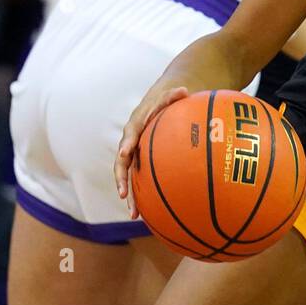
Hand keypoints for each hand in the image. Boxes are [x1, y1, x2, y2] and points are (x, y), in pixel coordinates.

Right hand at [113, 43, 239, 216]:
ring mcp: (139, 150)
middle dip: (122, 178)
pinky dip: (146, 193)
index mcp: (139, 121)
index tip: (125, 154)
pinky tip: (153, 213)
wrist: (170, 96)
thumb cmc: (175, 94)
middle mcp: (134, 138)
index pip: (130, 132)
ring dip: (131, 193)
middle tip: (123, 194)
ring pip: (131, 174)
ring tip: (134, 214)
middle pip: (124, 161)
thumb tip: (183, 90)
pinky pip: (144, 177)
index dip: (127, 143)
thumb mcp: (175, 90)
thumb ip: (175, 94)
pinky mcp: (147, 159)